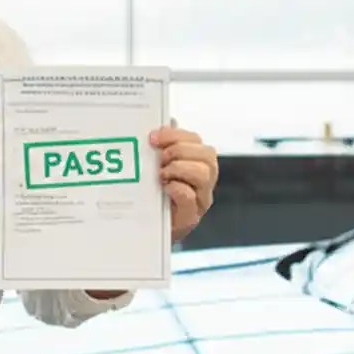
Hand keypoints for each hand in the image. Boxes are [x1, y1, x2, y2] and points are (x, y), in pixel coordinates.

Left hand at [151, 122, 217, 242]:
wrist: (146, 232)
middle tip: (159, 158)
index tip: (153, 137)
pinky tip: (164, 187)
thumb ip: (163, 147)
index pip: (197, 141)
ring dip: (180, 168)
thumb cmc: (154, 198)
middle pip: (207, 155)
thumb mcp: (156, 169)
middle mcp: (203, 182)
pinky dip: (178, 189)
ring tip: (161, 174)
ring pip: (204, 174)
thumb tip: (168, 121)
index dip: (176, 135)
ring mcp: (199, 201)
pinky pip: (190, 198)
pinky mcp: (189, 219)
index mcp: (196, 165)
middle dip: (180, 150)